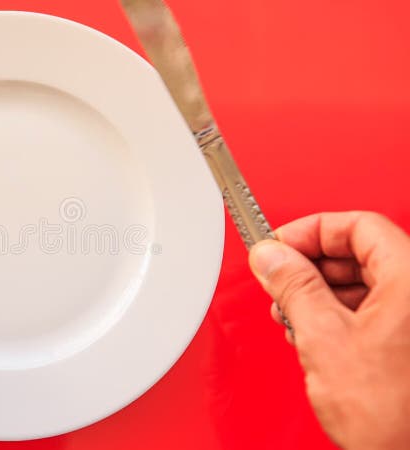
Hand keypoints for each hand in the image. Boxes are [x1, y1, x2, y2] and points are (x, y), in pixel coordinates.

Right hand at [249, 212, 409, 449]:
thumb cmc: (389, 413)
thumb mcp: (323, 337)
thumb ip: (294, 286)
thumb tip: (272, 256)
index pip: (358, 226)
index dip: (310, 232)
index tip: (278, 246)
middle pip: (360, 252)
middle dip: (310, 265)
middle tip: (277, 280)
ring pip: (365, 281)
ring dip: (320, 292)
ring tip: (291, 314)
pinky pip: (375, 308)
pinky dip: (339, 314)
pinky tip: (312, 332)